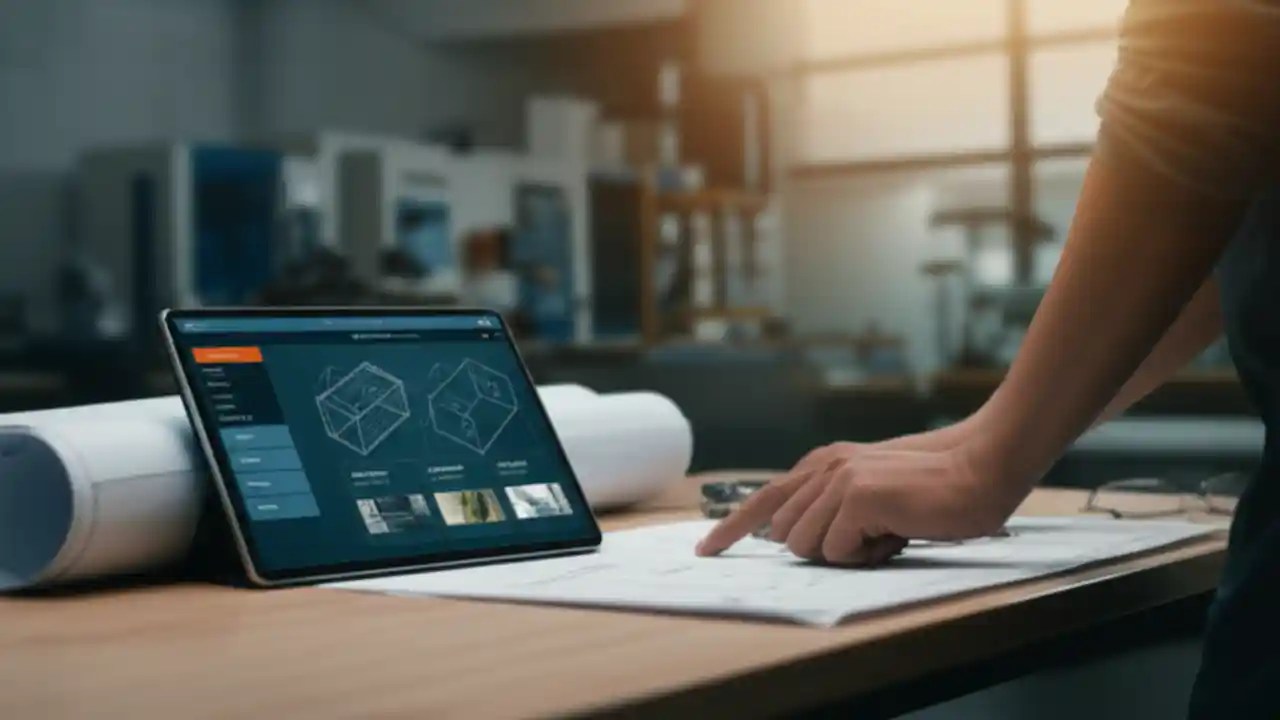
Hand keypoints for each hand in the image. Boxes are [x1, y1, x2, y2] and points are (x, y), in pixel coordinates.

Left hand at [695, 442, 1013, 564]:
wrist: (979, 469)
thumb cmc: (932, 490)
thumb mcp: (870, 492)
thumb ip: (830, 506)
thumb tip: (792, 538)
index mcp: (822, 463)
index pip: (764, 499)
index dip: (732, 527)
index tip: (705, 549)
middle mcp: (822, 466)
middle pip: (785, 535)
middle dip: (825, 548)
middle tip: (873, 533)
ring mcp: (837, 479)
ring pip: (807, 546)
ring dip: (849, 552)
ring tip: (886, 529)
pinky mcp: (856, 497)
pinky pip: (837, 551)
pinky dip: (867, 553)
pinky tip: (895, 530)